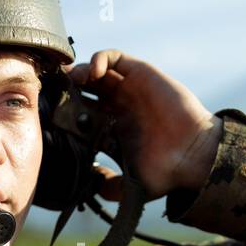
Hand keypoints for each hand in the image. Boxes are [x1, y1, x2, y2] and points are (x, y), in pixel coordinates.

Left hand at [65, 50, 221, 199]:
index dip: (63, 112)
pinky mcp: (141, 74)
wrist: (194, 156)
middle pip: (83, 90)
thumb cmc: (167, 172)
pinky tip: (92, 74)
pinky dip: (98, 59)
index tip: (51, 117)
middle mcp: (118, 107)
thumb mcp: (132, 187)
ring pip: (95, 71)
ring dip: (78, 72)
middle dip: (67, 90)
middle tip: (55, 95)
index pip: (79, 114)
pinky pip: (114, 58)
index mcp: (111, 129)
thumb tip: (89, 184)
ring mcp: (129, 89)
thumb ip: (109, 187)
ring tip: (72, 81)